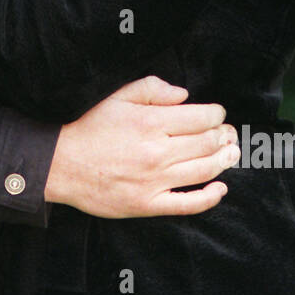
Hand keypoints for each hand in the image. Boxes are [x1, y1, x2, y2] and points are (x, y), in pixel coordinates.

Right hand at [46, 76, 237, 217]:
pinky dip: (210, 197)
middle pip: (207, 143)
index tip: (218, 114)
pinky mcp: (148, 204)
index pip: (201, 118)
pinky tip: (221, 188)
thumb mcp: (117, 98)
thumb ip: (152, 89)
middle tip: (229, 133)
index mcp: (150, 122)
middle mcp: (157, 151)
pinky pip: (188, 203)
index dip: (216, 114)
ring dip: (224, 160)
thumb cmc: (89, 128)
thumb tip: (184, 95)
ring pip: (204, 170)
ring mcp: (155, 181)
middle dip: (224, 135)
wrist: (62, 165)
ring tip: (231, 153)